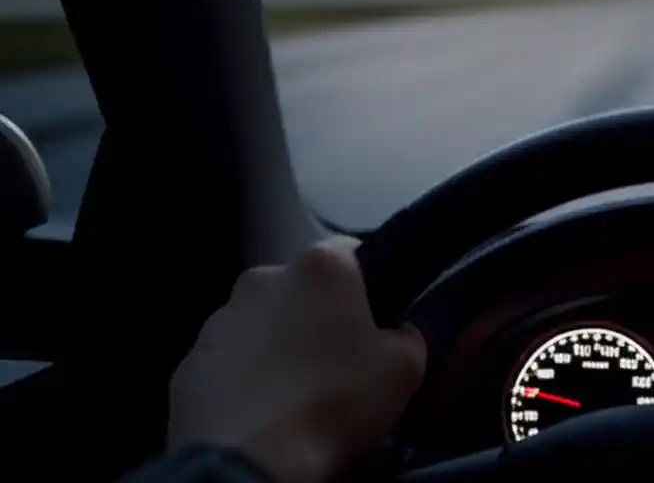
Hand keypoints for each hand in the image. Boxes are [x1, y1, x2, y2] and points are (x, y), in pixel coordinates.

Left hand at [168, 236, 425, 482]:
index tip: (376, 319)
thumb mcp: (404, 369)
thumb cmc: (336, 402)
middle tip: (336, 360)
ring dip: (276, 345)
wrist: (249, 462)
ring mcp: (218, 320)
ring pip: (261, 323)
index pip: (351, 251)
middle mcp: (263, 278)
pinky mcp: (187, 363)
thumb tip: (397, 332)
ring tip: (293, 392)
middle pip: (301, 288)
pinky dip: (243, 378)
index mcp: (320, 267)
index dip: (368, 283)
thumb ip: (408, 336)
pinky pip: (228, 361)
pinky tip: (259, 412)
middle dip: (316, 314)